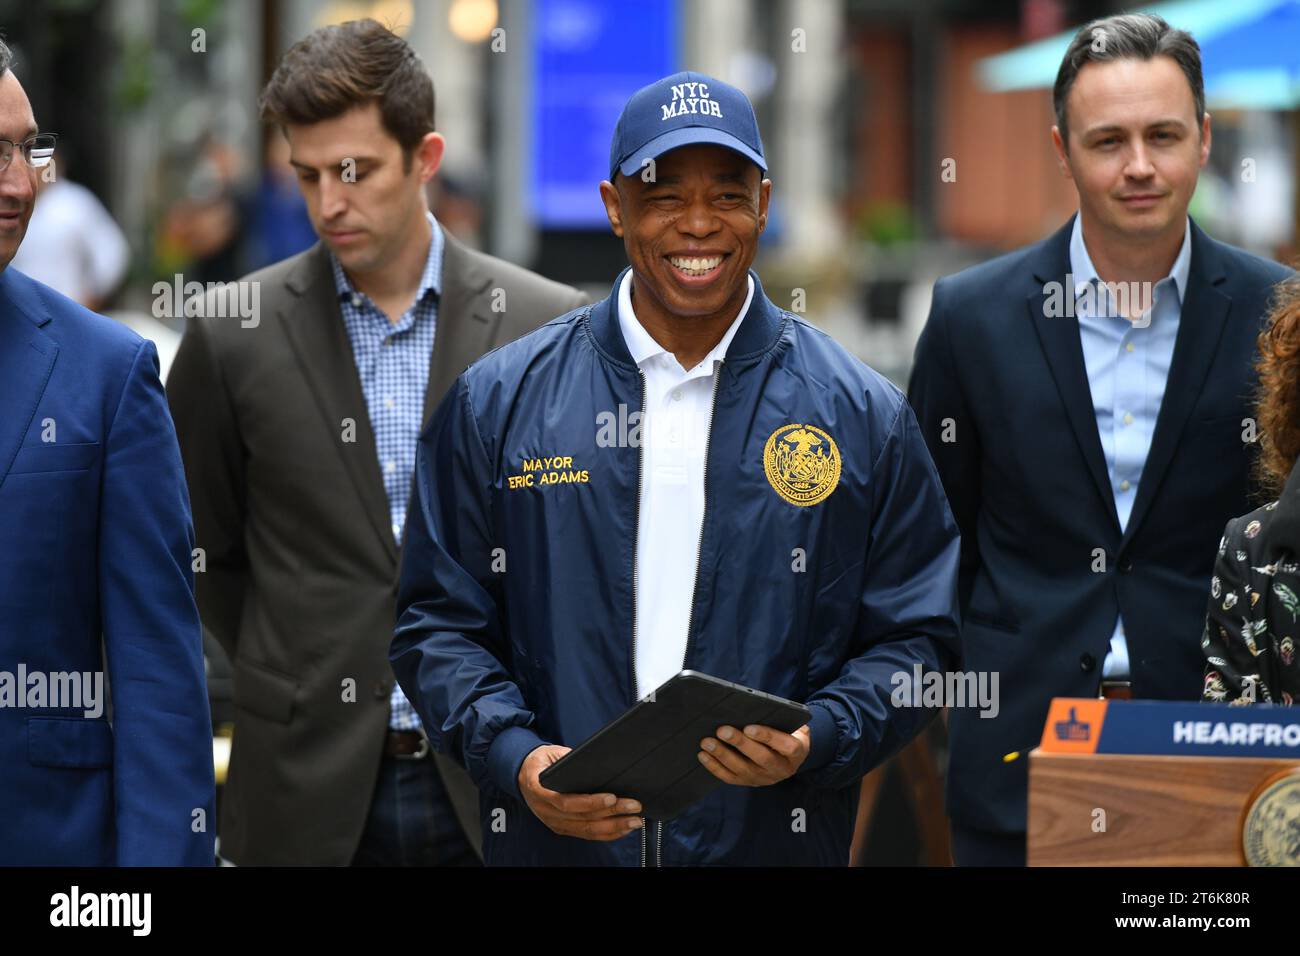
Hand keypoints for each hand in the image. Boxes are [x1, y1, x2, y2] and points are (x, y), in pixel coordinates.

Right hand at [517, 744, 643, 840]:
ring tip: (634, 820)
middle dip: (612, 813)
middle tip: (634, 806)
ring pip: (587, 830)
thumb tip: (600, 764)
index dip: (590, 802)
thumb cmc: (540, 761)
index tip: (612, 796)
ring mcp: (554, 822)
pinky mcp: (562, 828)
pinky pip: (586, 834)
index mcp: (539, 790)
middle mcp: (546, 811)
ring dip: (614, 827)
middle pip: (582, 818)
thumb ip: (571, 759)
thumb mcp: (552, 753)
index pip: (566, 802)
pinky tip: (623, 828)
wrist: (521, 774)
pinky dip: (607, 833)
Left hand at [698, 723, 809, 785]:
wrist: (788, 752)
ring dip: (722, 755)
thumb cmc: (786, 730)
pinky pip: (730, 777)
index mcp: (796, 751)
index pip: (786, 745)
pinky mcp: (749, 782)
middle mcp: (782, 768)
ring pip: (743, 769)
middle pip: (761, 758)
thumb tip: (755, 707)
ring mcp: (764, 778)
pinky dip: (715, 767)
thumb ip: (780, 717)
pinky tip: (703, 755)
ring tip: (707, 741)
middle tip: (722, 730)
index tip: (749, 727)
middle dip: (740, 743)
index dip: (767, 737)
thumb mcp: (792, 723)